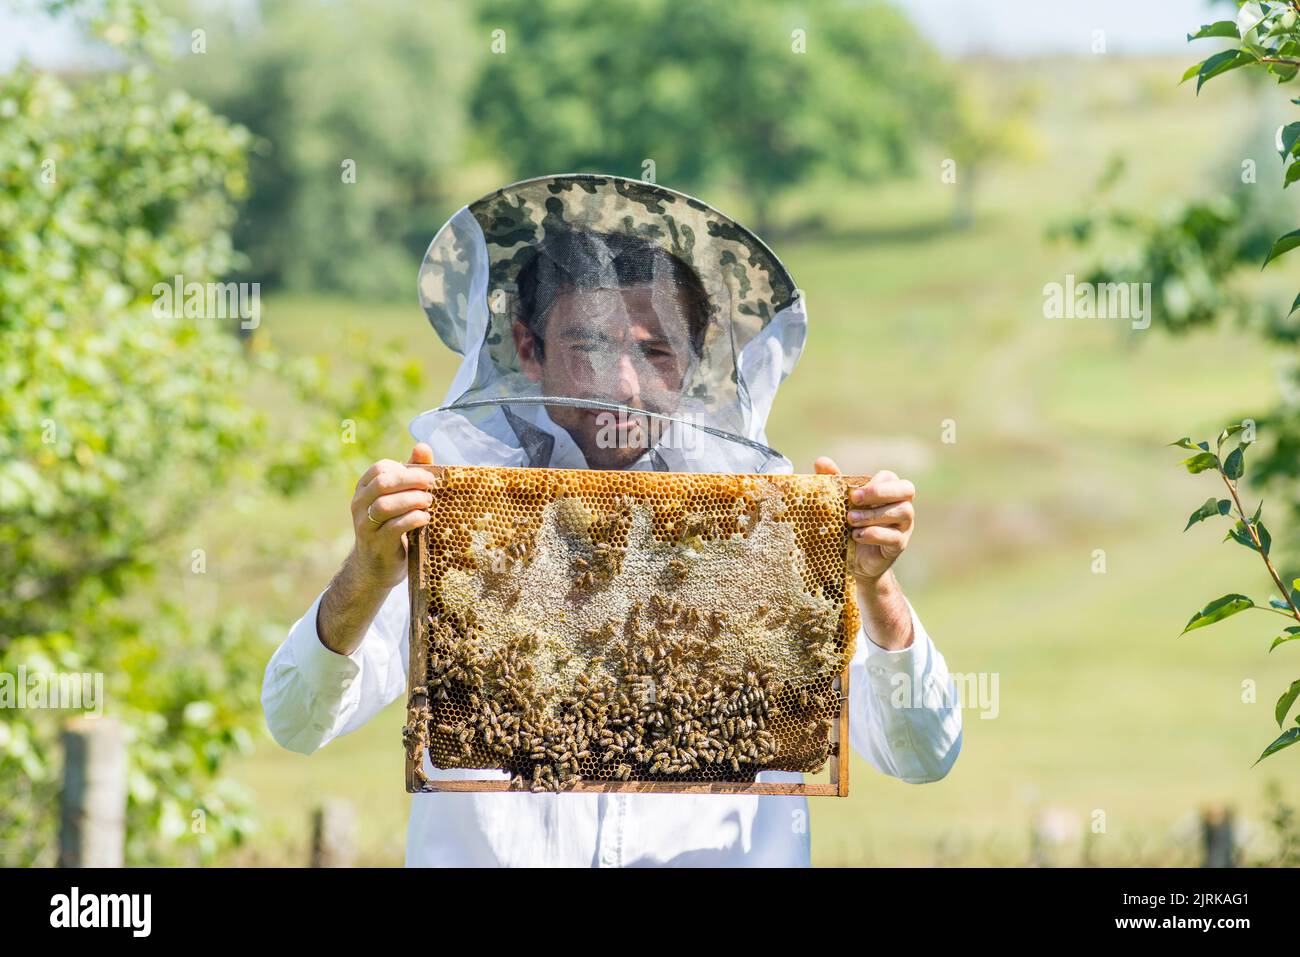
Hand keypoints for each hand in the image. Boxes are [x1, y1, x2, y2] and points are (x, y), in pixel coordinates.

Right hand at [348, 443, 435, 587]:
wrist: (377, 566)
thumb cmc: (393, 525)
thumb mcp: (401, 498)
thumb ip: (412, 473)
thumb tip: (422, 446)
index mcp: (364, 489)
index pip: (380, 468)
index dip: (406, 469)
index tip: (427, 476)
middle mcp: (359, 505)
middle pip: (382, 484)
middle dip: (411, 481)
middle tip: (431, 485)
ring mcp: (365, 526)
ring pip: (385, 505)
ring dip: (412, 500)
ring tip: (429, 502)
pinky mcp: (376, 544)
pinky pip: (393, 527)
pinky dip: (413, 519)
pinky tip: (425, 518)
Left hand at [814, 457, 914, 582]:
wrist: (854, 561)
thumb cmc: (850, 525)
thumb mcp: (840, 503)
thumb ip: (834, 482)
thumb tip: (821, 461)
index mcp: (888, 492)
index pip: (890, 477)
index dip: (873, 482)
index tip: (851, 493)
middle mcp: (901, 505)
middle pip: (907, 489)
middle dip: (880, 492)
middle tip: (854, 500)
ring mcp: (904, 526)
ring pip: (904, 512)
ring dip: (874, 514)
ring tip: (850, 520)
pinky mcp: (899, 545)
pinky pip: (895, 537)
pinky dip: (874, 534)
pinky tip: (856, 536)